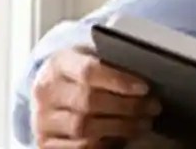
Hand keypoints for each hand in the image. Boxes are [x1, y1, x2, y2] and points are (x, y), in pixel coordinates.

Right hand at [31, 45, 160, 147]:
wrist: (54, 88)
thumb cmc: (84, 71)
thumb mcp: (95, 56)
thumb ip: (114, 62)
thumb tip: (149, 74)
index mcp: (60, 63)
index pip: (89, 71)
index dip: (119, 80)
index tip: (145, 88)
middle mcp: (46, 91)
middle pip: (88, 102)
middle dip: (127, 107)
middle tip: (152, 107)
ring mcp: (43, 119)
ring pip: (83, 128)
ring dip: (121, 127)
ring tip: (143, 123)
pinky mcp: (45, 142)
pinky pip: (78, 148)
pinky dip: (104, 144)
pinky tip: (122, 137)